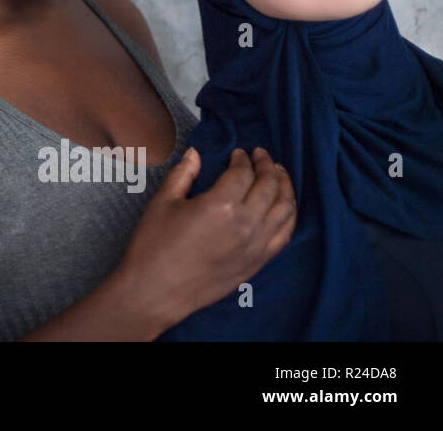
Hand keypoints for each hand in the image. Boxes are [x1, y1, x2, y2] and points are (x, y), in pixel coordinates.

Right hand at [116, 146, 296, 330]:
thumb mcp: (163, 202)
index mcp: (220, 205)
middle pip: (269, 187)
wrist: (156, 289)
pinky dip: (289, 216)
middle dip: (267, 166)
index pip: (243, 173)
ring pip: (285, 209)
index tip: (238, 153)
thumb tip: (195, 153)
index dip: (242, 159)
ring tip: (279, 175)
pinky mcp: (258, 262)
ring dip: (285, 187)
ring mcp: (256, 246)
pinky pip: (284, 235)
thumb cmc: (154, 244)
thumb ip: (183, 174)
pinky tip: (284, 207)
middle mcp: (245, 224)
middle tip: (261, 155)